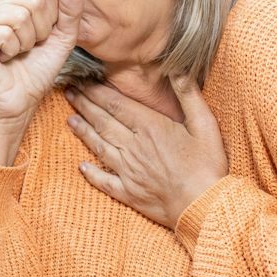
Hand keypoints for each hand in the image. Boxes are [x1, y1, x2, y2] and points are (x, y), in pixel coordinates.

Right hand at [0, 0, 89, 124]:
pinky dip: (12, 51)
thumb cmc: (38, 67)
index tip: (38, 37)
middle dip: (39, 31)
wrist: (19, 100)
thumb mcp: (63, 35)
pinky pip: (5, 33)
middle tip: (26, 47)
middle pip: (32, 1)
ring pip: (19, 16)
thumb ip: (71, 8)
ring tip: (15, 52)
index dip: (50, 19)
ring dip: (26, 42)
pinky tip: (3, 58)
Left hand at [65, 73, 228, 229]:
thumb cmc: (208, 165)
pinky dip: (91, 173)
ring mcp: (127, 171)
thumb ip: (189, 96)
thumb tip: (177, 70)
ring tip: (70, 120)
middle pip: (102, 122)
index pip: (115, 104)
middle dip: (84, 105)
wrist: (204, 206)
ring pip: (99, 147)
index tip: (83, 80)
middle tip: (69, 92)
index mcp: (150, 128)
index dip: (96, 92)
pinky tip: (81, 166)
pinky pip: (103, 181)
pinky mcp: (128, 193)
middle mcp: (133, 147)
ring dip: (83, 132)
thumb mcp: (205, 124)